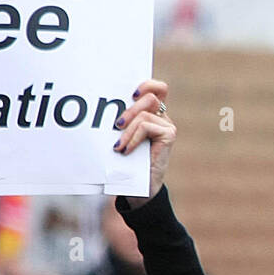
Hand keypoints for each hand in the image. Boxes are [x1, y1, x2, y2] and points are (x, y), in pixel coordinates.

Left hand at [114, 80, 174, 204]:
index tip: (131, 94)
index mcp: (153, 115)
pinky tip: (125, 150)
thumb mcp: (124, 139)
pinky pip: (146, 126)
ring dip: (127, 130)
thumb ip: (123, 124)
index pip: (158, 89)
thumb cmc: (129, 164)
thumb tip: (105, 111)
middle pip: (150, 97)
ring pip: (144, 114)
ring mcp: (167, 127)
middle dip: (129, 109)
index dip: (147, 84)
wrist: (140, 190)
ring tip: (118, 146)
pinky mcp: (168, 136)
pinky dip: (132, 138)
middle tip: (117, 125)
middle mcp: (162, 118)